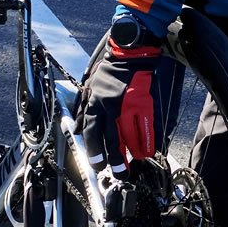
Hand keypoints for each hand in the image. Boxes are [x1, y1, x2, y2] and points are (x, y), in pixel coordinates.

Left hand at [81, 41, 164, 177]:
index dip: (94, 151)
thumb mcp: (89, 89)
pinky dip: (148, 138)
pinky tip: (149, 148)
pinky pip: (146, 125)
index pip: (92, 132)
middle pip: (112, 139)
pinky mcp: (144, 102)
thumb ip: (84, 111)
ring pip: (131, 135)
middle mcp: (110, 106)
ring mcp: (129, 105)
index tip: (98, 165)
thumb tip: (78, 130)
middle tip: (119, 173)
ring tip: (136, 162)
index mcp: (95, 103)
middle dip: (115, 159)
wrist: (130, 53)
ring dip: (134, 151)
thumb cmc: (108, 71)